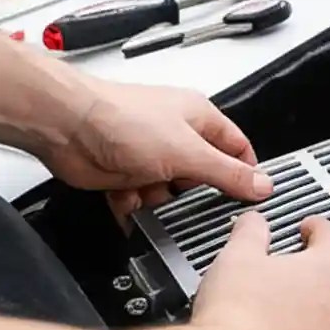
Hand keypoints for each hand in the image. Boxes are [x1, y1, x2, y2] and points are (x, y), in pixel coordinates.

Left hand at [42, 80, 273, 215]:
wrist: (67, 126)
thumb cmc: (122, 120)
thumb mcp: (188, 152)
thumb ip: (227, 173)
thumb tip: (262, 185)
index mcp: (198, 119)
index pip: (237, 149)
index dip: (245, 174)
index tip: (251, 199)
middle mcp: (175, 135)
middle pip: (201, 176)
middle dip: (195, 196)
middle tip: (197, 210)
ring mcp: (148, 156)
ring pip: (168, 194)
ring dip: (161, 205)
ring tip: (154, 203)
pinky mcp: (124, 174)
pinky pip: (138, 202)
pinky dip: (135, 210)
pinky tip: (131, 209)